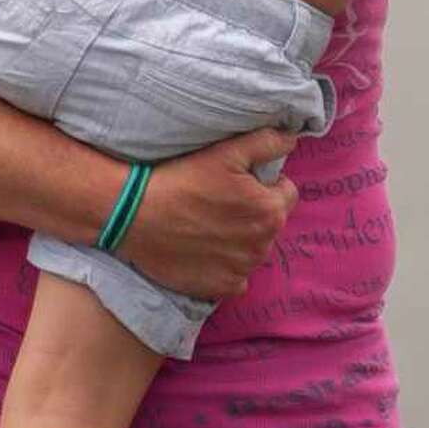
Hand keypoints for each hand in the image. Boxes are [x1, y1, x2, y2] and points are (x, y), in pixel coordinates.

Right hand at [120, 129, 296, 299]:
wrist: (137, 215)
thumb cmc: (182, 179)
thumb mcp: (227, 151)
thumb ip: (266, 143)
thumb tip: (291, 139)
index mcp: (270, 211)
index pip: (286, 193)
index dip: (264, 185)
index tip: (238, 183)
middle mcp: (262, 245)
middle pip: (270, 223)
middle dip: (254, 212)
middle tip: (220, 202)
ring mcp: (242, 270)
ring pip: (253, 250)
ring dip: (240, 239)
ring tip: (208, 224)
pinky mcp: (221, 288)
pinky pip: (235, 276)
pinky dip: (225, 265)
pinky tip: (203, 249)